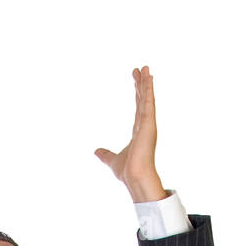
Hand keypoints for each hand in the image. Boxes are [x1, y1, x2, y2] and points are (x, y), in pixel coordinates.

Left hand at [94, 67, 165, 202]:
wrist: (134, 177)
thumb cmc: (127, 172)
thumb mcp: (112, 160)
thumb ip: (105, 155)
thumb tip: (96, 152)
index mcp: (139, 131)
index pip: (138, 108)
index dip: (138, 93)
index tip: (136, 80)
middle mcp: (145, 126)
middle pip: (143, 100)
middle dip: (142, 84)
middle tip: (141, 68)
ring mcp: (148, 124)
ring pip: (147, 99)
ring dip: (147, 83)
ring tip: (146, 67)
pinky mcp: (149, 124)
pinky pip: (149, 102)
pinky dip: (149, 90)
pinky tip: (149, 77)